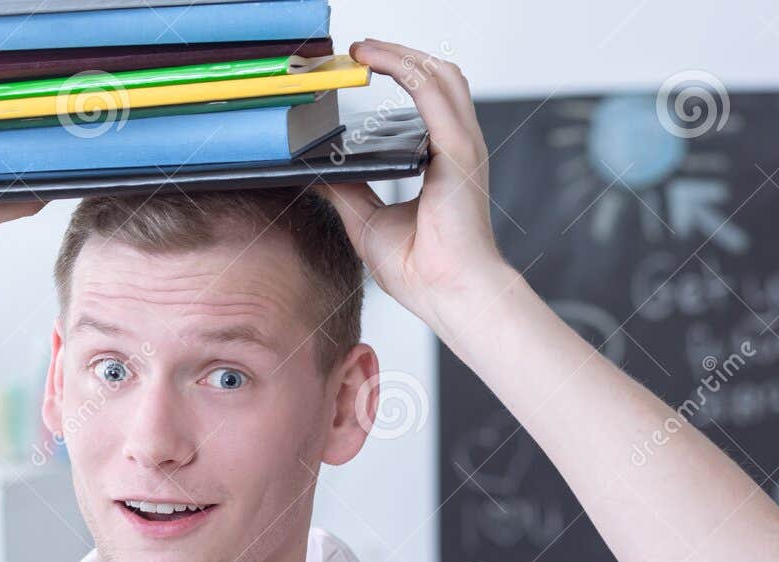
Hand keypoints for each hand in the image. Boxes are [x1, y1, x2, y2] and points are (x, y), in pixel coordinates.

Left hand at [321, 40, 513, 328]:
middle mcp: (457, 149)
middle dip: (400, 55)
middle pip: (438, 78)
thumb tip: (317, 169)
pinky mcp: (457, 150)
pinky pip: (430, 90)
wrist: (448, 295)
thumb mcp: (366, 221)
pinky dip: (402, 67)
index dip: (398, 77)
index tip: (360, 69)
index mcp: (442, 164)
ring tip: (363, 48)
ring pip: (438, 74)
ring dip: (399, 52)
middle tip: (358, 50)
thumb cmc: (420, 271)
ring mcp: (461, 147)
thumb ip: (347, 190)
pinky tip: (374, 58)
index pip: (428, 103)